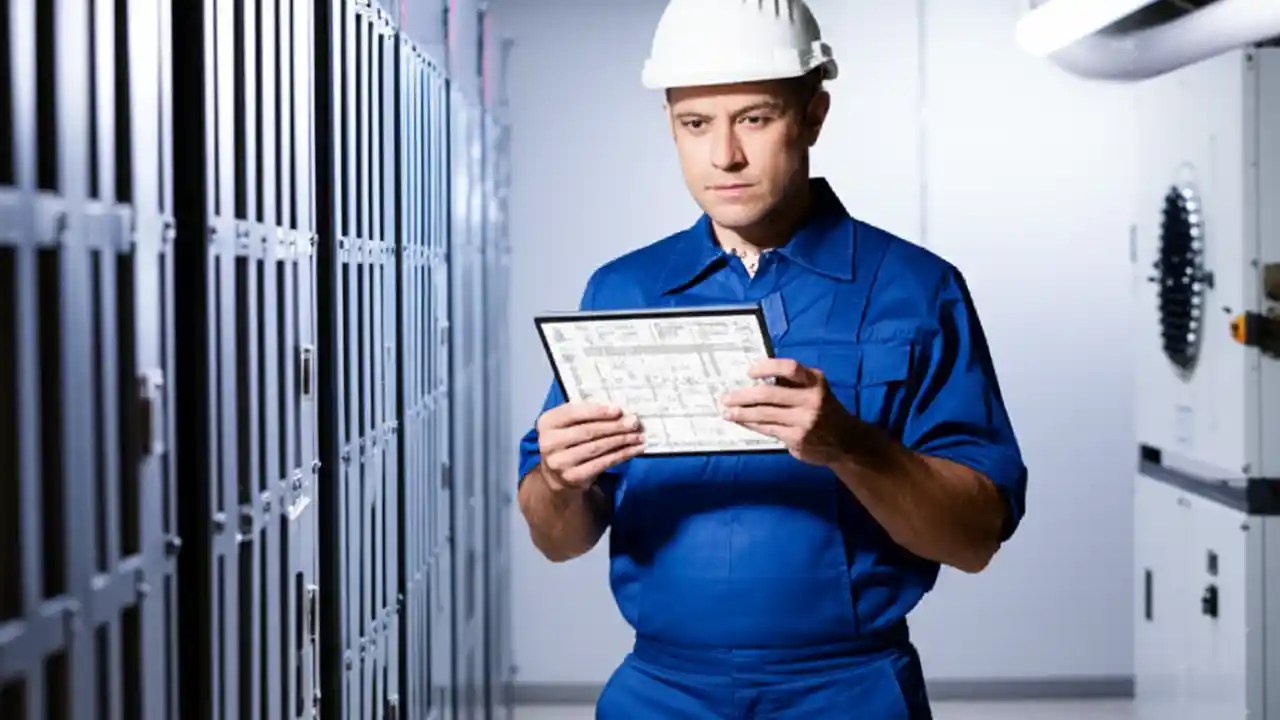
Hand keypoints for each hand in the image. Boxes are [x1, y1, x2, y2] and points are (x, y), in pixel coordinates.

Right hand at [537, 402, 645, 493]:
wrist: (556, 474)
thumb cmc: (568, 441)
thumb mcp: (568, 424)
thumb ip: (586, 414)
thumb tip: (620, 412)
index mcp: (547, 422)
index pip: (573, 413)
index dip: (597, 411)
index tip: (618, 410)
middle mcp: (549, 443)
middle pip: (587, 431)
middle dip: (614, 426)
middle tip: (634, 422)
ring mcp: (560, 462)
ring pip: (597, 448)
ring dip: (621, 440)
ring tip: (638, 435)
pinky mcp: (573, 477)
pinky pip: (602, 463)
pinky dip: (621, 455)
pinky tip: (634, 449)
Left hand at [720, 358, 856, 466]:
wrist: (847, 442)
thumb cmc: (824, 409)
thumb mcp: (816, 389)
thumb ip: (792, 383)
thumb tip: (755, 379)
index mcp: (815, 381)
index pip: (790, 368)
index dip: (767, 367)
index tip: (749, 371)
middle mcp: (812, 399)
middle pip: (770, 394)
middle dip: (743, 396)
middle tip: (725, 397)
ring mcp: (804, 421)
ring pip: (765, 414)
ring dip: (742, 413)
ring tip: (727, 412)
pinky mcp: (797, 439)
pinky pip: (768, 429)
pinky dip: (752, 424)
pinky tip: (742, 422)